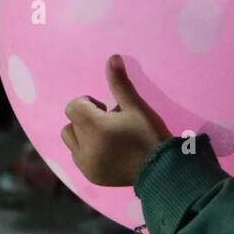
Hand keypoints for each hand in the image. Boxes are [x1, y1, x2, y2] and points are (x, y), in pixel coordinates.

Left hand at [62, 55, 173, 186]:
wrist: (162, 169)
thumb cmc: (149, 134)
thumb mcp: (136, 106)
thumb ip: (119, 83)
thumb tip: (112, 57)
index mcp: (96, 128)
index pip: (73, 107)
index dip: (88, 104)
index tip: (107, 109)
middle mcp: (86, 148)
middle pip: (71, 123)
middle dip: (87, 119)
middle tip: (110, 124)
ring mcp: (86, 164)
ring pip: (71, 140)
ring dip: (83, 135)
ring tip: (106, 138)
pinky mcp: (91, 175)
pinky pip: (78, 157)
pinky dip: (87, 151)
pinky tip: (108, 152)